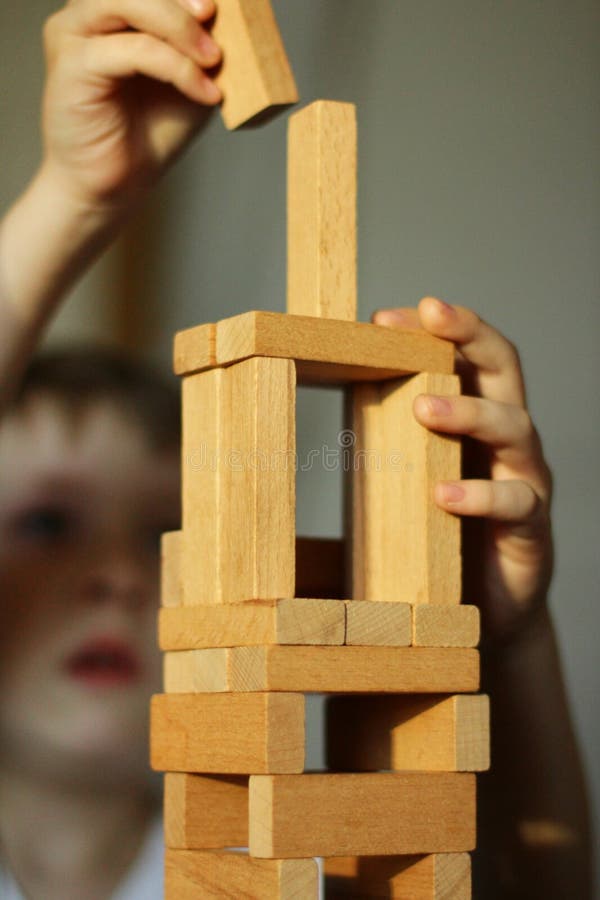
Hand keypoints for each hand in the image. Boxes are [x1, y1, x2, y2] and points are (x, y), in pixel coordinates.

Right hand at [40, 0, 221, 213]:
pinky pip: (132, 50)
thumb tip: (238, 18)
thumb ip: (205, 46)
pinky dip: (176, 68)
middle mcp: (87, 12)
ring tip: (213, 59)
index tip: (223, 4)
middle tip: (217, 23)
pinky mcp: (72, 65)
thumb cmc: (147, 133)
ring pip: (127, 0)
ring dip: (179, 26)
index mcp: (113, 8)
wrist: (116, 185)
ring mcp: (73, 34)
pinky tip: (204, 92)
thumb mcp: (192, 79)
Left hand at [374, 297, 553, 643]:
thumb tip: (316, 404)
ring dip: (467, 411)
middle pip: (503, 367)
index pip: (467, 353)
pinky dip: (479, 495)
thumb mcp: (415, 474)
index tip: (383, 317)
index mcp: (478, 416)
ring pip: (514, 426)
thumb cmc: (444, 528)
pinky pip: (515, 502)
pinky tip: (443, 494)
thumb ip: (390, 437)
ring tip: (422, 409)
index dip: (437, 326)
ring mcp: (525, 478)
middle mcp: (507, 438)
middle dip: (468, 334)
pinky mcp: (530, 529)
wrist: (486, 602)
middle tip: (429, 314)